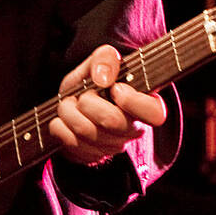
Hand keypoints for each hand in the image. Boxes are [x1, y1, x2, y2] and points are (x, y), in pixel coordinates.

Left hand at [49, 44, 166, 165]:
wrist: (71, 103)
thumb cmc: (91, 82)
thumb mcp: (97, 62)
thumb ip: (105, 58)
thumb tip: (104, 78)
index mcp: (145, 104)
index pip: (155, 113)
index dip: (132, 101)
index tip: (115, 88)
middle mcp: (133, 129)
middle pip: (112, 120)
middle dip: (87, 101)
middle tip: (82, 95)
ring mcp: (114, 146)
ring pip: (87, 132)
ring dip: (68, 112)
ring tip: (69, 104)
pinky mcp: (94, 157)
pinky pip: (73, 145)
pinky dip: (60, 128)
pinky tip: (63, 120)